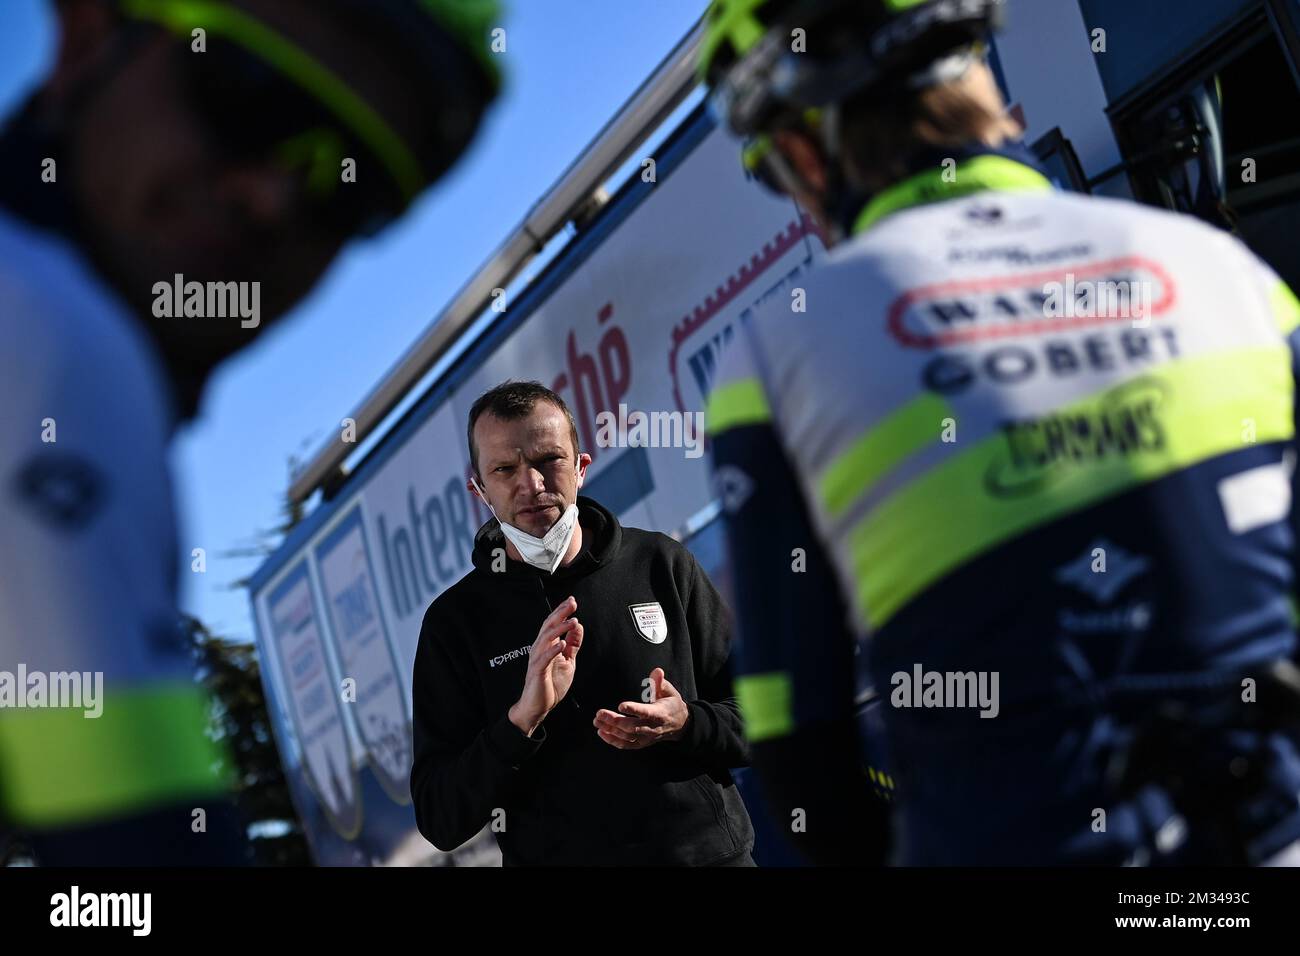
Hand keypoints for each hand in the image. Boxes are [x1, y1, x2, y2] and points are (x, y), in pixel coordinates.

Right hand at [510, 596, 582, 736]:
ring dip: (559, 629)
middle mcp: (540, 649)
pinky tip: (560, 644)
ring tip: (571, 622)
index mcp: (547, 646)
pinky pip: (543, 659)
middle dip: (560, 614)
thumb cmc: (550, 685)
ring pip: (546, 639)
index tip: (572, 601)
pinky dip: (552, 650)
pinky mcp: (537, 672)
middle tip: (571, 604)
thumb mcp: (568, 661)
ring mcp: (537, 660)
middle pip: (548, 627)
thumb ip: (572, 644)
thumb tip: (578, 626)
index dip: (562, 612)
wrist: (538, 707)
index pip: (553, 624)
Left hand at [594, 667, 689, 749]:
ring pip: (627, 737)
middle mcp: (653, 728)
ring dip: (610, 730)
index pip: (646, 712)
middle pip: (632, 727)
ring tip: (597, 721)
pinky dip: (613, 740)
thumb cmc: (671, 704)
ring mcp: (647, 737)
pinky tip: (602, 732)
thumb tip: (657, 671)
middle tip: (600, 713)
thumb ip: (660, 683)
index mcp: (660, 713)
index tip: (621, 705)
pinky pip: (626, 745)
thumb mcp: (670, 692)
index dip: (634, 709)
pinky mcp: (642, 743)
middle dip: (615, 721)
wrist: (680, 724)